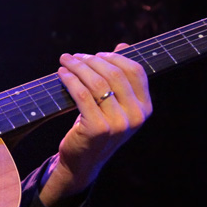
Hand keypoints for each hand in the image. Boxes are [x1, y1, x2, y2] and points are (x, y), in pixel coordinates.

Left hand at [40, 46, 151, 206]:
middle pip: (114, 74)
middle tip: (74, 56)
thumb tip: (123, 45)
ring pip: (97, 82)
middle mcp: (136, 117)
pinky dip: (70, 80)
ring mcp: (118, 124)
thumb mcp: (115, 103)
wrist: (83, 161)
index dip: (114, 58)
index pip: (135, 71)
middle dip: (91, 60)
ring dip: (77, 67)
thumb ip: (120, 77)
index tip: (95, 55)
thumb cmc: (98, 126)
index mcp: (145, 108)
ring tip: (65, 61)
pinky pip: (82, 94)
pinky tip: (61, 74)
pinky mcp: (97, 128)